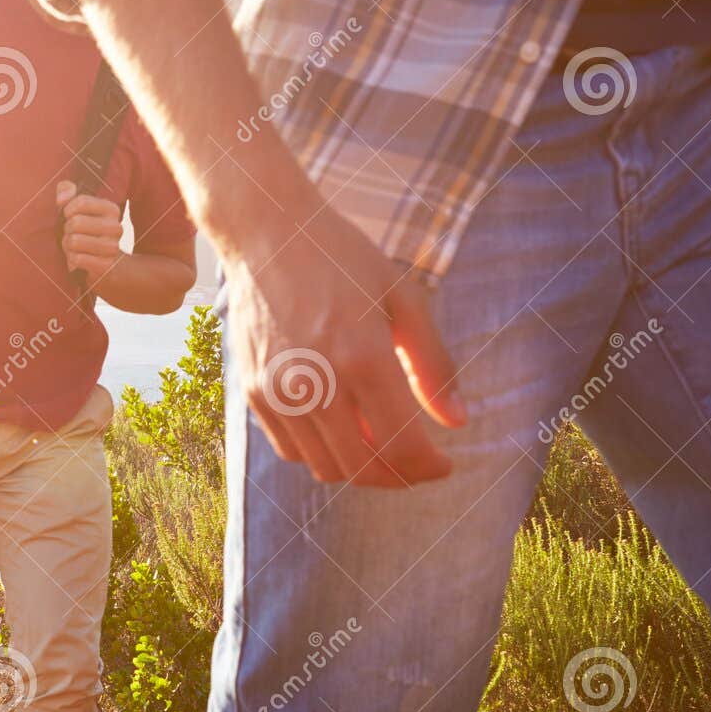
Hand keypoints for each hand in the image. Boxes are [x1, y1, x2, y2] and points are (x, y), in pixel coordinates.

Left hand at [57, 180, 123, 286]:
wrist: (105, 264)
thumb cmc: (85, 232)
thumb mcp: (77, 209)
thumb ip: (66, 193)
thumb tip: (64, 195)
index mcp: (111, 209)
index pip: (81, 202)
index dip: (67, 210)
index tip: (68, 216)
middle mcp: (116, 227)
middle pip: (76, 222)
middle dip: (66, 230)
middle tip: (70, 234)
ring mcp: (112, 247)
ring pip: (74, 241)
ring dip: (67, 245)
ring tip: (72, 246)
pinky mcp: (106, 265)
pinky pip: (77, 259)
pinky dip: (71, 259)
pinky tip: (77, 259)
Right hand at [226, 205, 466, 487]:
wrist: (267, 234)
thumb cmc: (342, 259)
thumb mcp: (404, 298)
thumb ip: (433, 365)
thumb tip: (457, 422)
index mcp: (362, 356)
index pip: (402, 446)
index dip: (428, 468)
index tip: (444, 465)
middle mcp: (316, 383)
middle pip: (364, 468)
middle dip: (400, 477)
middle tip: (418, 466)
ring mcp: (279, 392)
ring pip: (326, 467)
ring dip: (361, 469)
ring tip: (382, 447)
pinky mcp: (253, 392)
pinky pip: (292, 451)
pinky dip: (322, 454)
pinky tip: (343, 432)